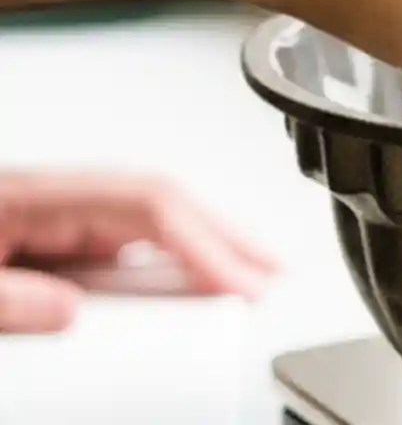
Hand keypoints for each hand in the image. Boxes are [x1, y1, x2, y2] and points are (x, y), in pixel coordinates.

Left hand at [0, 172, 275, 333]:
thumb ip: (9, 299)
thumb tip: (71, 311)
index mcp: (32, 194)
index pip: (146, 205)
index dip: (205, 242)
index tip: (242, 283)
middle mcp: (55, 199)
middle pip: (166, 203)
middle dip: (227, 236)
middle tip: (271, 274)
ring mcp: (59, 218)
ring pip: (155, 220)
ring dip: (207, 246)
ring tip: (248, 280)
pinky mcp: (59, 242)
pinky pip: (133, 243)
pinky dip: (175, 261)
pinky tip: (195, 283)